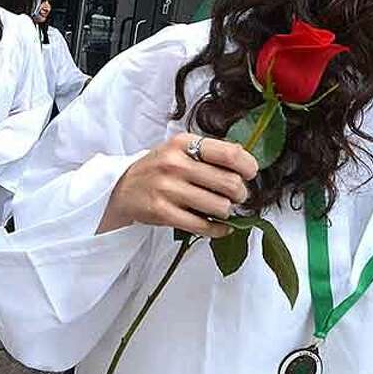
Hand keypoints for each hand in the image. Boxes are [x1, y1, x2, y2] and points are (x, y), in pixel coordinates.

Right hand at [98, 134, 257, 236]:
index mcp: (183, 144)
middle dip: (241, 194)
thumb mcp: (179, 150)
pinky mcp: (163, 213)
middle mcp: (175, 164)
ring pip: (220, 207)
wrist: (122, 188)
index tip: (250, 174)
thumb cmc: (158, 169)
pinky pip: (204, 226)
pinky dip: (219, 229)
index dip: (248, 166)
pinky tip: (219, 226)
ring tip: (221, 209)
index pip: (230, 154)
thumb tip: (248, 165)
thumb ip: (210, 153)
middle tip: (236, 196)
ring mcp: (168, 189)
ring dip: (227, 212)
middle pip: (230, 184)